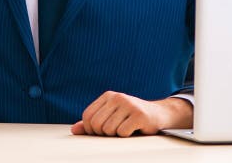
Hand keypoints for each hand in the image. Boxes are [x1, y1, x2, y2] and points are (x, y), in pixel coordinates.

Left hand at [70, 91, 192, 136]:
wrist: (158, 114)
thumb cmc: (131, 118)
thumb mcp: (111, 117)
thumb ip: (92, 123)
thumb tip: (74, 130)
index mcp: (108, 96)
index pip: (87, 116)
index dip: (91, 129)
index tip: (101, 132)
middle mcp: (117, 97)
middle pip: (96, 124)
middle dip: (103, 134)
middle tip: (115, 131)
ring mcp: (129, 104)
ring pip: (108, 130)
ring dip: (116, 135)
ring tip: (126, 128)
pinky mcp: (139, 115)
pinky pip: (122, 133)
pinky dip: (126, 136)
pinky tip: (134, 129)